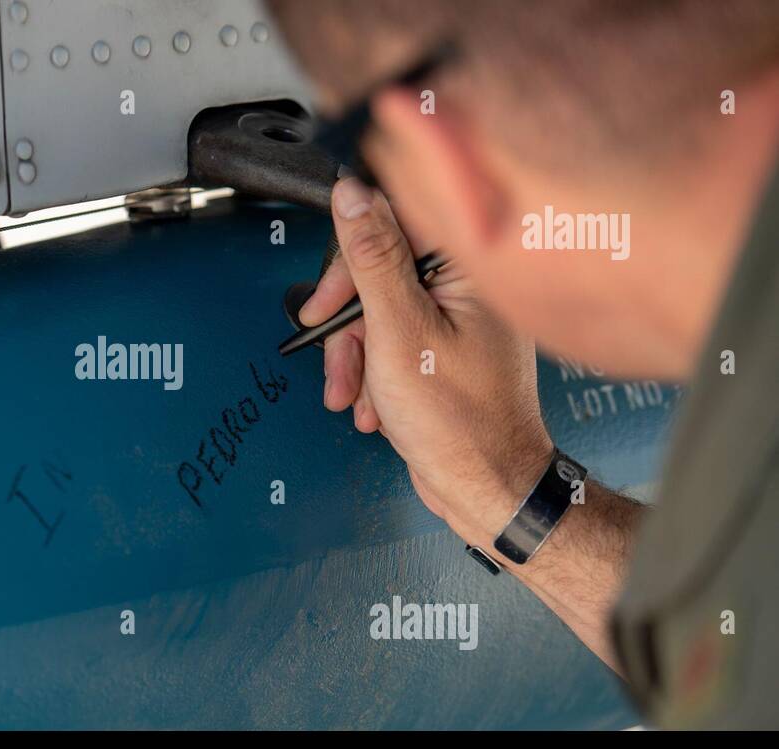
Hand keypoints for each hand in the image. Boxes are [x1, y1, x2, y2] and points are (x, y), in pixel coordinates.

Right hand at [301, 177, 554, 548]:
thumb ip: (373, 258)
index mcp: (468, 269)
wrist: (486, 489)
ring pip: (379, 313)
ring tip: (351, 395)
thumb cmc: (457, 422)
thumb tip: (352, 194)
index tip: (327, 300)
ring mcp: (457, 321)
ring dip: (354, 357)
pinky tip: (373, 407)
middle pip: (379, 273)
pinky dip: (373, 374)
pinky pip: (392, 343)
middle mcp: (467, 288)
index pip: (394, 224)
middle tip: (333, 353)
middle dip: (347, 323)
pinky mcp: (445, 352)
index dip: (350, 260)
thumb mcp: (398, 332)